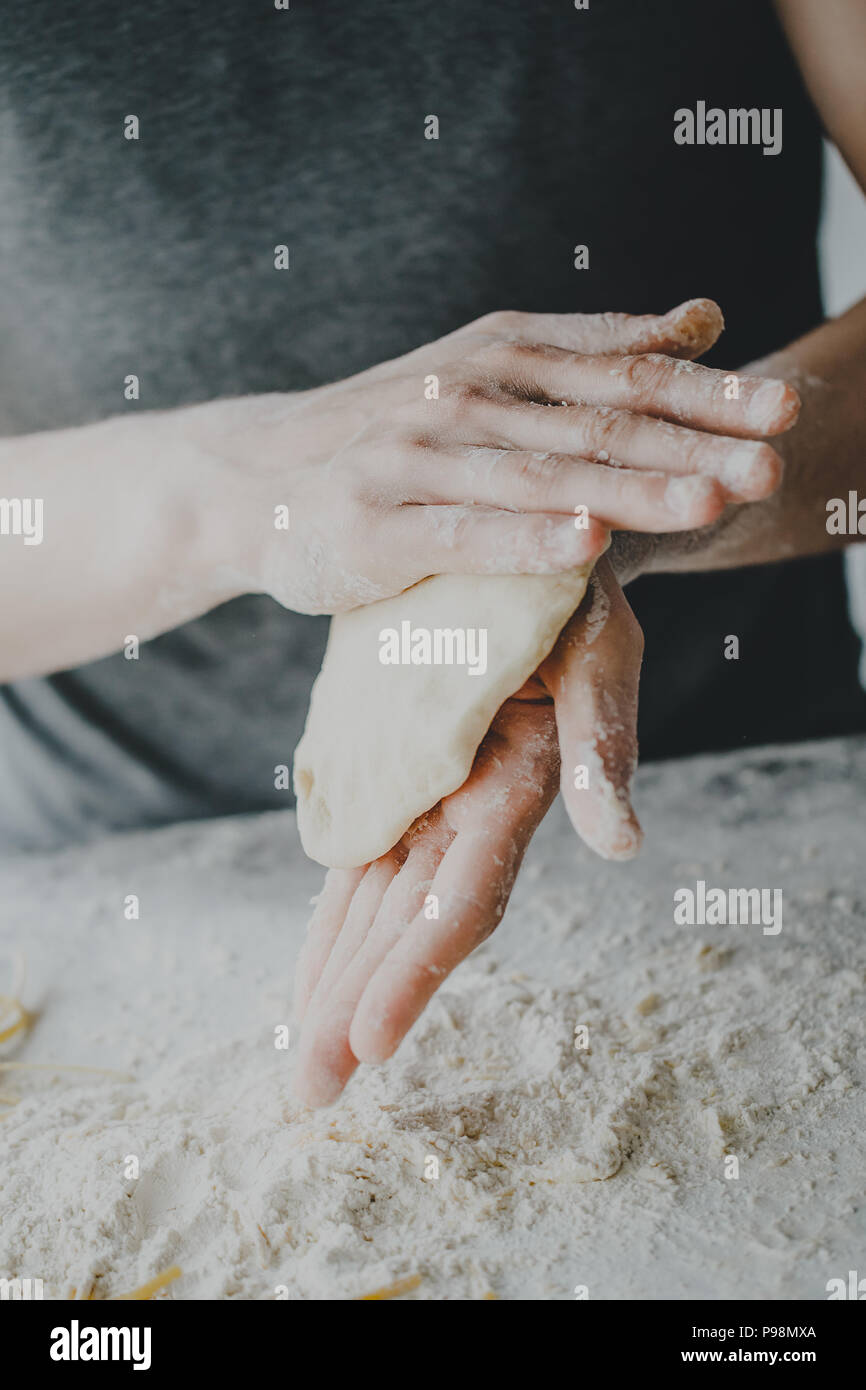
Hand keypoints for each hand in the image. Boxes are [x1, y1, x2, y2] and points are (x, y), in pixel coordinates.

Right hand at [202, 299, 798, 613]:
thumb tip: (700, 320)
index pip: (620, 370)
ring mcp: (417, 459)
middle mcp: (463, 394)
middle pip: (596, 422)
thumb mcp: (489, 371)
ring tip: (706, 501)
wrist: (254, 474)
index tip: (781, 407)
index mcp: (500, 355)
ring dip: (628, 490)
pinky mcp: (376, 526)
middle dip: (692, 444)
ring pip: (540, 476)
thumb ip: (592, 352)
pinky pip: (462, 534)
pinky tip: (584, 544)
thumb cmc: (390, 434)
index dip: (706, 391)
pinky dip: (524, 538)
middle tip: (770, 461)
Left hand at [291, 558, 641, 1105]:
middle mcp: (472, 809)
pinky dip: (335, 923)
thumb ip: (604, 744)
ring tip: (304, 1064)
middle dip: (360, 1004)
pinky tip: (314, 977)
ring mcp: (435, 800)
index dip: (416, 969)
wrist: (528, 550)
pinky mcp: (401, 780)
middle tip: (309, 1093)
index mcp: (518, 786)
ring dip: (341, 982)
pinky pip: (360, 865)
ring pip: (378, 907)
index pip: (463, 897)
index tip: (367, 1039)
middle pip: (409, 925)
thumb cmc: (574, 596)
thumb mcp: (599, 652)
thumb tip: (622, 847)